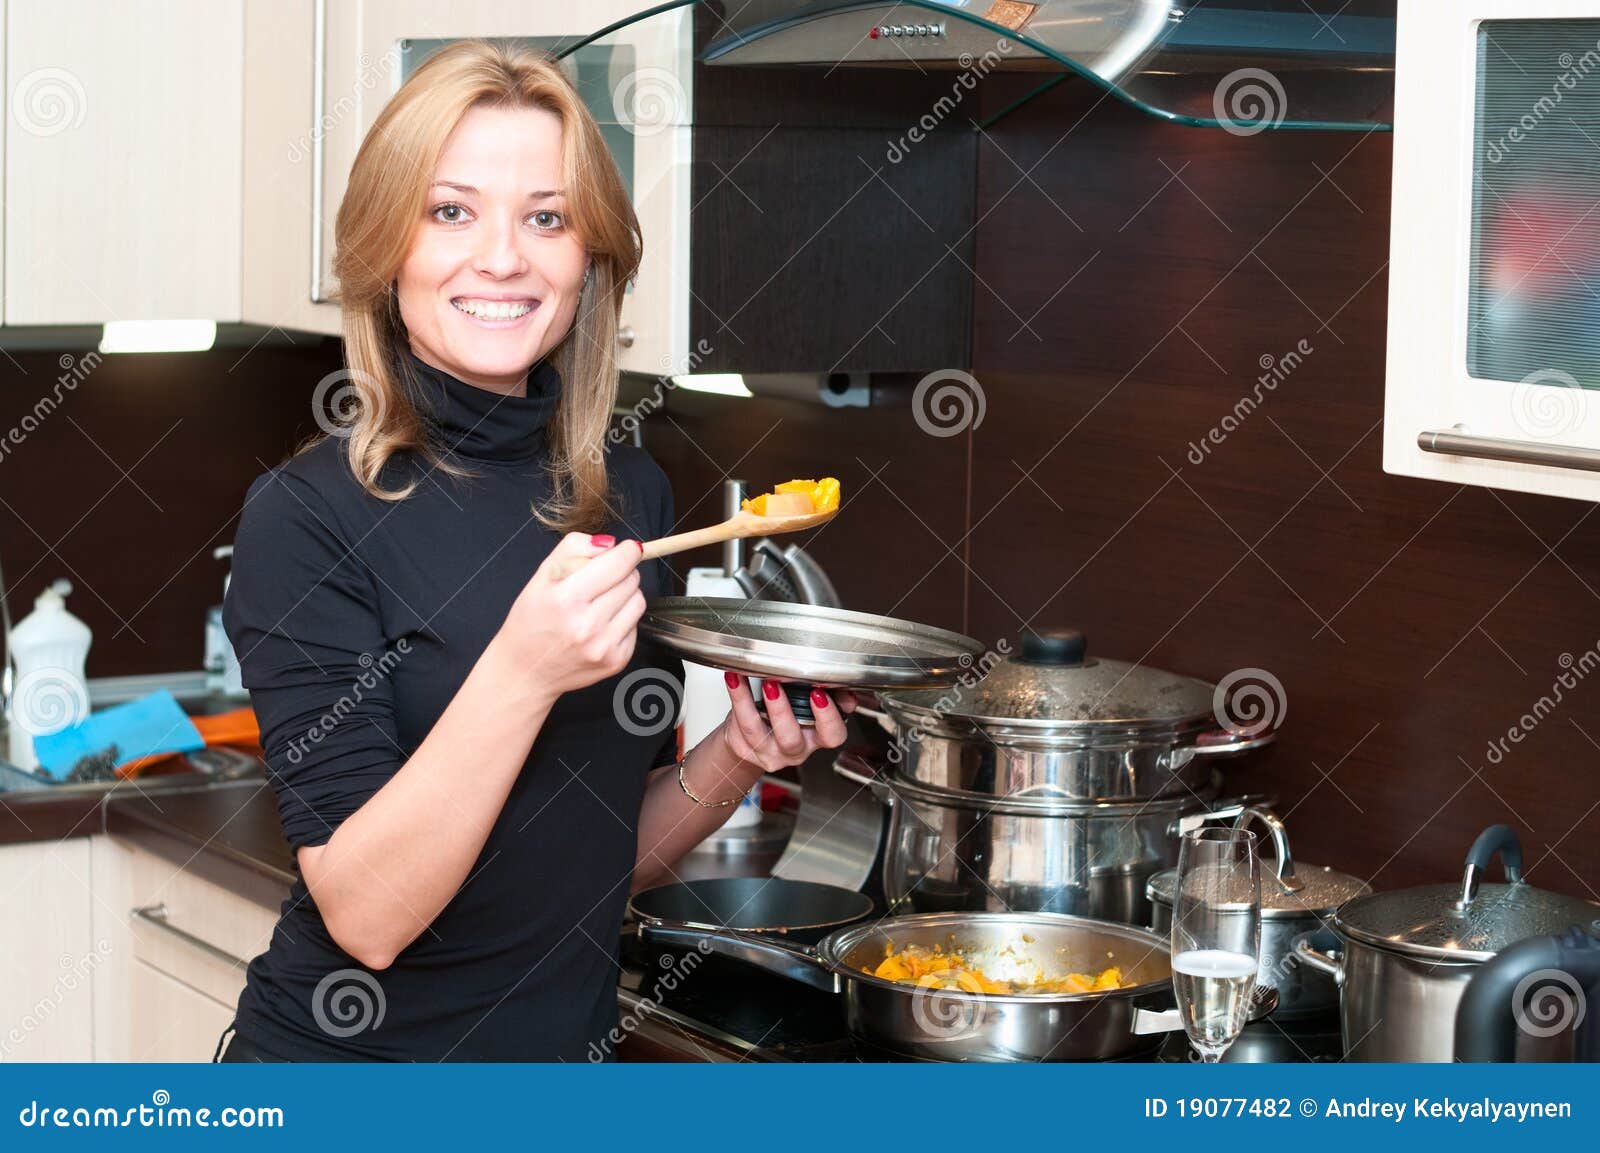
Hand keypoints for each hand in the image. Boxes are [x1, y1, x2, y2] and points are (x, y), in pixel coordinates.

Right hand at [495, 532, 643, 700]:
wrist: (525, 671)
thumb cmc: (531, 621)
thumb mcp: (541, 576)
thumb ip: (574, 548)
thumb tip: (610, 543)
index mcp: (566, 599)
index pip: (619, 563)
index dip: (627, 551)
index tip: (626, 550)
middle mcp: (587, 625)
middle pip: (631, 580)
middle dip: (621, 573)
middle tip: (600, 581)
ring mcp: (604, 646)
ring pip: (639, 601)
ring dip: (625, 595)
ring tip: (600, 602)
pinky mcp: (616, 662)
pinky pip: (635, 626)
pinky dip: (622, 620)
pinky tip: (600, 625)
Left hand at [718, 673, 857, 771]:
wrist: (754, 736)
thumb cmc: (787, 715)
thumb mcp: (812, 705)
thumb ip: (832, 695)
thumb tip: (845, 687)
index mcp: (817, 738)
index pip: (832, 735)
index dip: (827, 716)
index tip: (818, 692)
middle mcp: (794, 750)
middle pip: (790, 739)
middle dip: (782, 711)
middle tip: (774, 685)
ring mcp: (767, 752)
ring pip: (756, 732)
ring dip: (748, 702)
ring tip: (744, 677)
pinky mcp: (745, 748)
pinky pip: (738, 724)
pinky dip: (735, 698)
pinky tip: (734, 678)